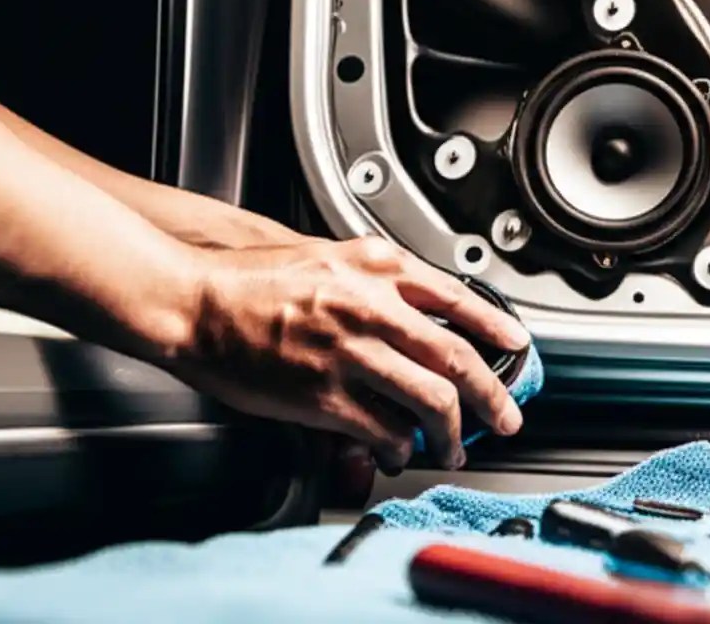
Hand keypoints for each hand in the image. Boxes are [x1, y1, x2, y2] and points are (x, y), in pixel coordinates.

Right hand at [164, 236, 530, 471]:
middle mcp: (371, 307)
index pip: (457, 300)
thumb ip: (377, 277)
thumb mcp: (327, 256)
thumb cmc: (250, 281)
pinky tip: (402, 453)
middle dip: (493, 395)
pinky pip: (385, 430)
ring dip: (453, 433)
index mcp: (376, 268)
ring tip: (455, 448)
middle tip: (507, 417)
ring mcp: (350, 353)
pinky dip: (403, 448)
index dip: (496, 327)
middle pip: (457, 358)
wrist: (193, 302)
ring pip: (432, 400)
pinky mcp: (324, 396)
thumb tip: (420, 309)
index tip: (517, 346)